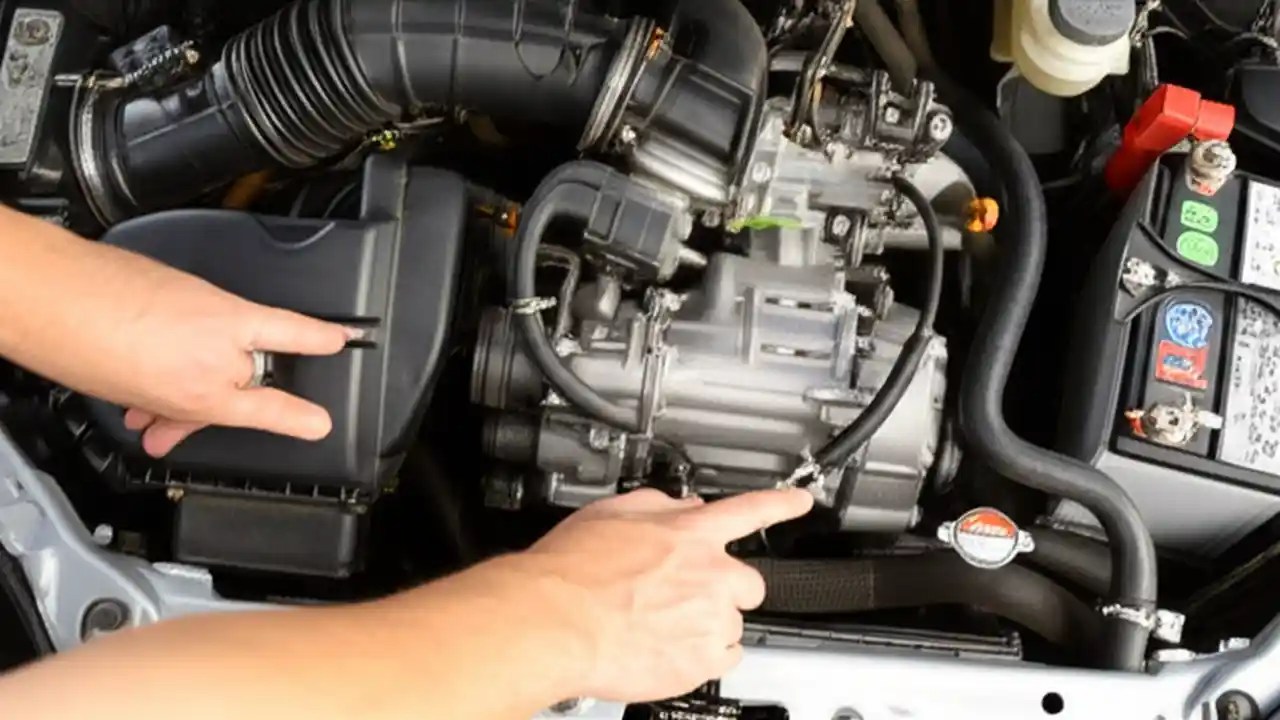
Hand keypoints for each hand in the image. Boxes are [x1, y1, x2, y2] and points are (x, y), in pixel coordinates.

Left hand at [0, 209, 354, 456]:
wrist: (53, 291)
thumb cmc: (78, 346)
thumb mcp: (132, 395)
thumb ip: (169, 407)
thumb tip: (172, 420)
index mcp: (201, 388)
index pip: (269, 408)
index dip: (299, 417)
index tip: (319, 422)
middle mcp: (217, 351)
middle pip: (249, 381)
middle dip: (218, 404)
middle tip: (175, 426)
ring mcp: (213, 313)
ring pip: (242, 350)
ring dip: (214, 375)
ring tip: (157, 402)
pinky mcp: (200, 286)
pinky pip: (227, 319)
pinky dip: (216, 336)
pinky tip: (203, 343)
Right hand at [526, 488, 813, 702]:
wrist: (556, 622)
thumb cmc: (571, 571)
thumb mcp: (611, 513)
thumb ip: (657, 506)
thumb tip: (680, 506)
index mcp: (690, 533)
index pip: (750, 510)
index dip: (780, 504)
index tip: (801, 501)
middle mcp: (711, 573)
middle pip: (748, 583)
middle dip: (724, 589)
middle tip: (685, 596)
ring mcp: (710, 619)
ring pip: (731, 624)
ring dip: (707, 625)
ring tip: (662, 627)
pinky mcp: (703, 662)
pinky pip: (724, 659)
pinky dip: (702, 657)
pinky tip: (668, 650)